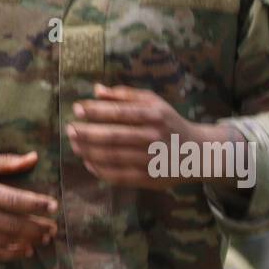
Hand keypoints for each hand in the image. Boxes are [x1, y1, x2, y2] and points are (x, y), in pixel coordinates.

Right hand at [0, 152, 58, 262]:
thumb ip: (6, 163)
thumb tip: (34, 157)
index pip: (13, 199)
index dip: (36, 203)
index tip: (54, 205)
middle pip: (13, 224)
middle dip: (38, 226)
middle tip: (54, 227)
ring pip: (5, 240)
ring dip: (29, 241)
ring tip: (45, 238)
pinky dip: (12, 254)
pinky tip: (26, 250)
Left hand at [66, 84, 223, 188]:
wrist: (198, 153)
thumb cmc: (169, 122)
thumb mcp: (153, 102)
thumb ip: (125, 95)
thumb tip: (96, 90)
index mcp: (154, 115)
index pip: (119, 113)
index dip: (95, 111)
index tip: (76, 109)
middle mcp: (153, 138)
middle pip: (113, 137)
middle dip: (87, 133)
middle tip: (70, 129)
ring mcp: (152, 160)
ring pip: (113, 157)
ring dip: (89, 152)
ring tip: (74, 145)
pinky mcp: (150, 179)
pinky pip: (119, 176)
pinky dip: (100, 170)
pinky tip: (88, 162)